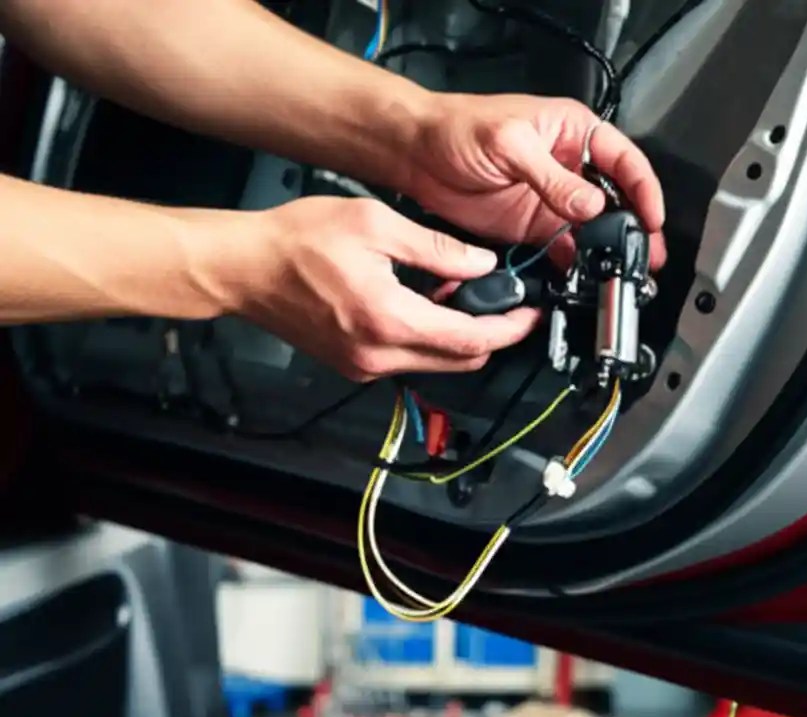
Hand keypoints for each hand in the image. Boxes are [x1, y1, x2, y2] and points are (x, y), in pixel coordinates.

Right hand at [223, 197, 538, 380]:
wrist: (242, 267)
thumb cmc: (296, 241)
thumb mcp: (375, 225)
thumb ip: (436, 248)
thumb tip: (482, 263)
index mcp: (389, 320)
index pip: (470, 340)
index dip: (509, 329)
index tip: (530, 315)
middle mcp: (378, 355)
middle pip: (460, 360)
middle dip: (490, 334)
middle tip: (504, 300)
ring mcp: (364, 366)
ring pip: (436, 362)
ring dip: (458, 335)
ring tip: (458, 291)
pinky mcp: (353, 365)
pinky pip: (408, 358)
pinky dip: (428, 337)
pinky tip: (425, 301)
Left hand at [404, 93, 667, 268]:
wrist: (415, 153)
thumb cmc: (457, 128)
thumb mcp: (509, 144)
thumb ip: (552, 178)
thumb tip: (592, 205)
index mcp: (574, 132)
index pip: (625, 161)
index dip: (644, 190)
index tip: (652, 219)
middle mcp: (571, 167)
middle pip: (617, 200)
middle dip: (634, 229)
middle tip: (645, 257)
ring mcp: (554, 200)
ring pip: (595, 230)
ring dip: (610, 252)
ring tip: (623, 274)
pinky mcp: (534, 227)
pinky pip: (565, 249)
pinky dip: (577, 265)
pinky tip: (585, 278)